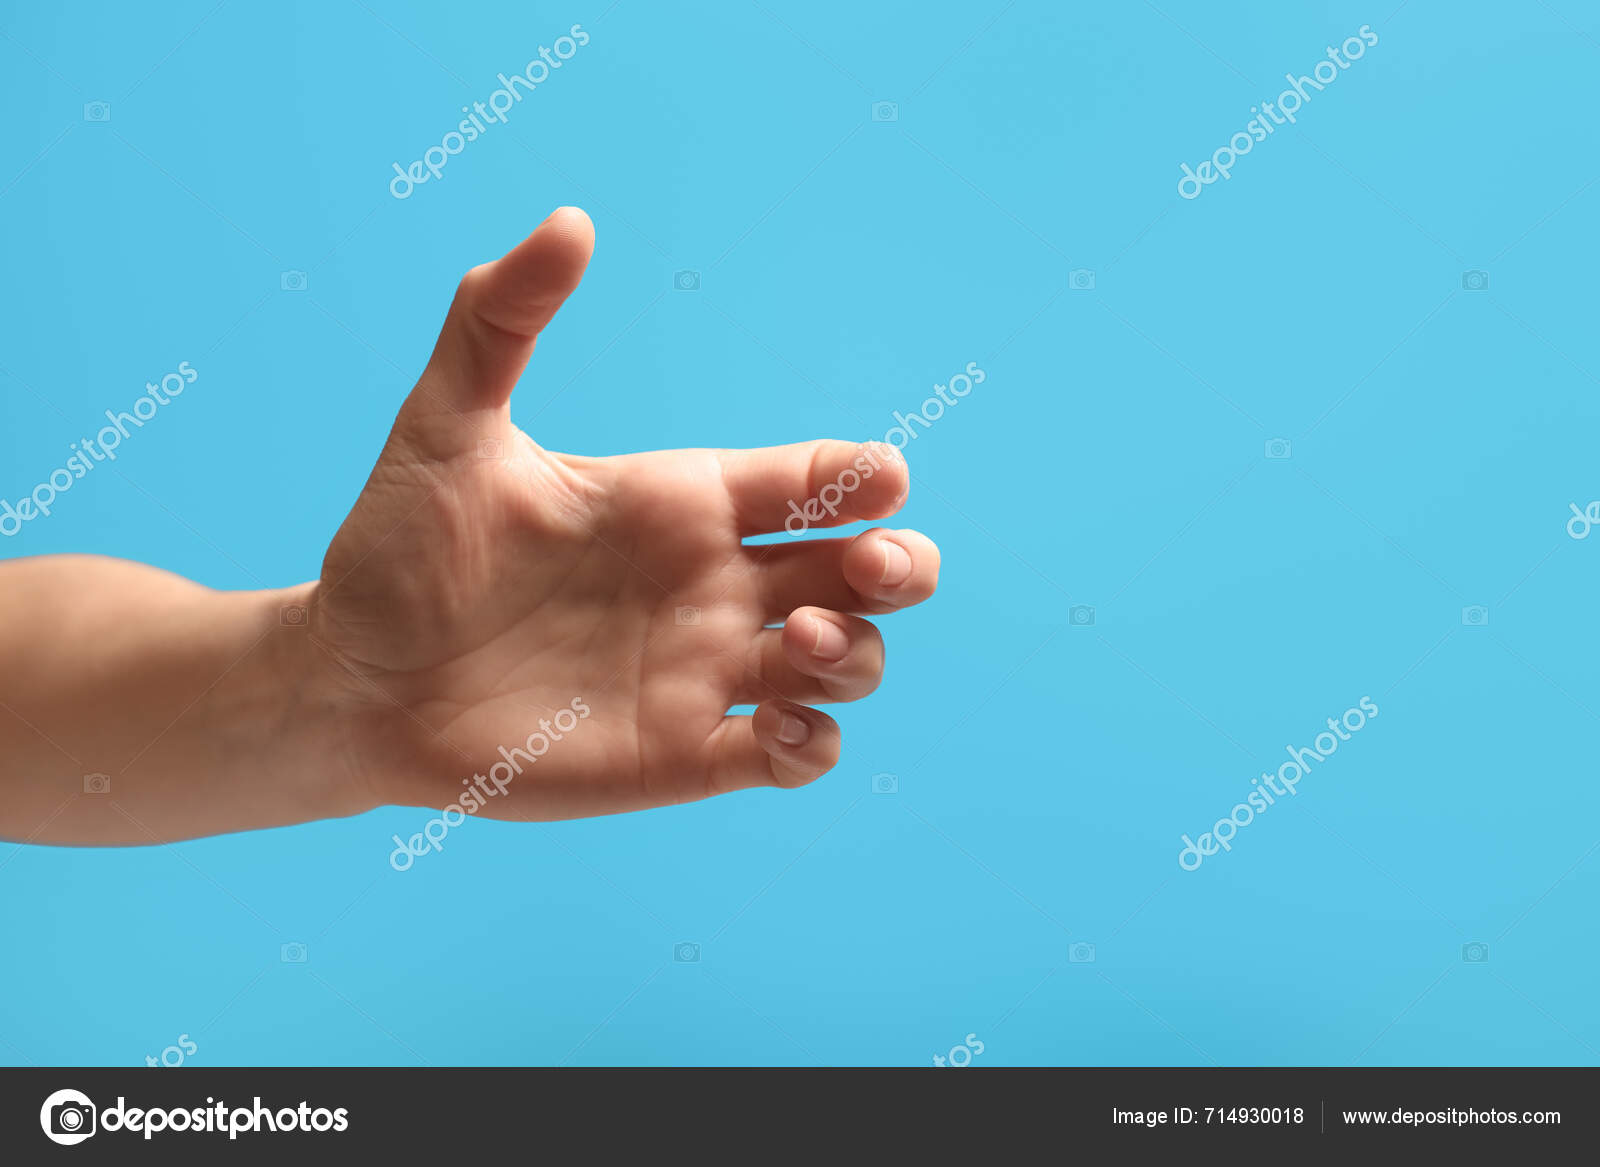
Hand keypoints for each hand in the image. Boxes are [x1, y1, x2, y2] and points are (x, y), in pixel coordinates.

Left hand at [309, 208, 939, 820]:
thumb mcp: (445, 426)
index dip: (866, 476)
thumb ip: (499, 321)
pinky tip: (770, 726)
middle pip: (865, 572)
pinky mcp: (685, 756)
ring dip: (855, 655)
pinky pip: (793, 759)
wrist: (354, 678)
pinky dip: (813, 746)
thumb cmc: (400, 548)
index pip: (815, 479)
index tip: (873, 479)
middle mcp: (713, 586)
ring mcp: (705, 674)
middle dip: (900, 565)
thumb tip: (571, 219)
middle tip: (871, 567)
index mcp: (683, 501)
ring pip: (845, 664)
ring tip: (793, 643)